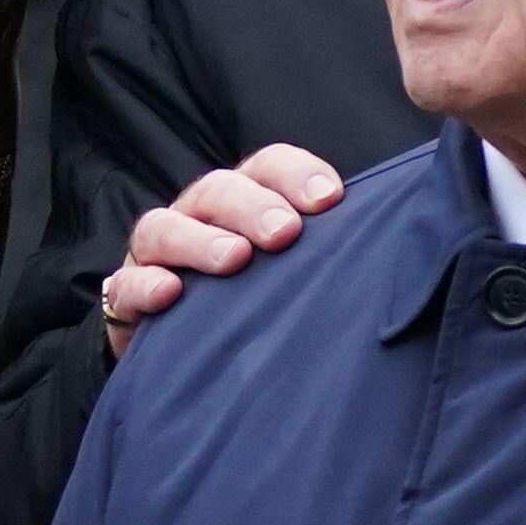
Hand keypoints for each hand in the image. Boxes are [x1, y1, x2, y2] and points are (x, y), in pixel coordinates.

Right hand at [97, 146, 347, 356]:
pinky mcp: (126, 296)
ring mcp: (156, 255)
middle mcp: (198, 217)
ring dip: (199, 240)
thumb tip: (400, 250)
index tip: (331, 200)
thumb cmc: (256, 304)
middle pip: (217, 190)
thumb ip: (329, 255)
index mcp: (243, 201)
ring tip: (234, 259)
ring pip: (163, 227)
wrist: (187, 357)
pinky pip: (125, 283)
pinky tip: (171, 293)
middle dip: (252, 206)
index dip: (297, 175)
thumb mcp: (292, 275)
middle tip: (285, 233)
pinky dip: (144, 284)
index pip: (267, 167)